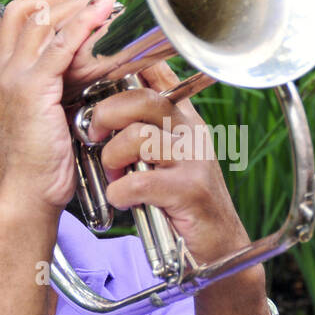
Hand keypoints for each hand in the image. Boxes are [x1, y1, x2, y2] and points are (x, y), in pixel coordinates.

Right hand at [0, 0, 116, 218]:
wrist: (26, 199)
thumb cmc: (42, 169)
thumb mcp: (47, 121)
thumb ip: (59, 93)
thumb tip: (86, 75)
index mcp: (3, 78)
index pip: (18, 22)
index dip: (50, 7)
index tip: (82, 8)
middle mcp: (2, 73)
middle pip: (25, 11)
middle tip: (98, 1)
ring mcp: (13, 80)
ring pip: (42, 22)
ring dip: (79, 7)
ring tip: (109, 3)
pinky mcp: (30, 92)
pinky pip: (58, 47)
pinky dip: (82, 25)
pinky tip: (103, 15)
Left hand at [83, 59, 251, 267]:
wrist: (221, 246)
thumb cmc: (186, 202)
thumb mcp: (172, 157)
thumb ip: (149, 131)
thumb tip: (109, 108)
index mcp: (185, 121)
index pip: (160, 76)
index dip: (129, 68)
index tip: (102, 77)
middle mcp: (192, 134)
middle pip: (144, 100)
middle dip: (107, 114)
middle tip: (94, 134)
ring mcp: (193, 161)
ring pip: (139, 138)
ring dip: (113, 158)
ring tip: (114, 174)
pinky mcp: (189, 191)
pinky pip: (140, 182)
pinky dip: (121, 192)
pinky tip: (122, 199)